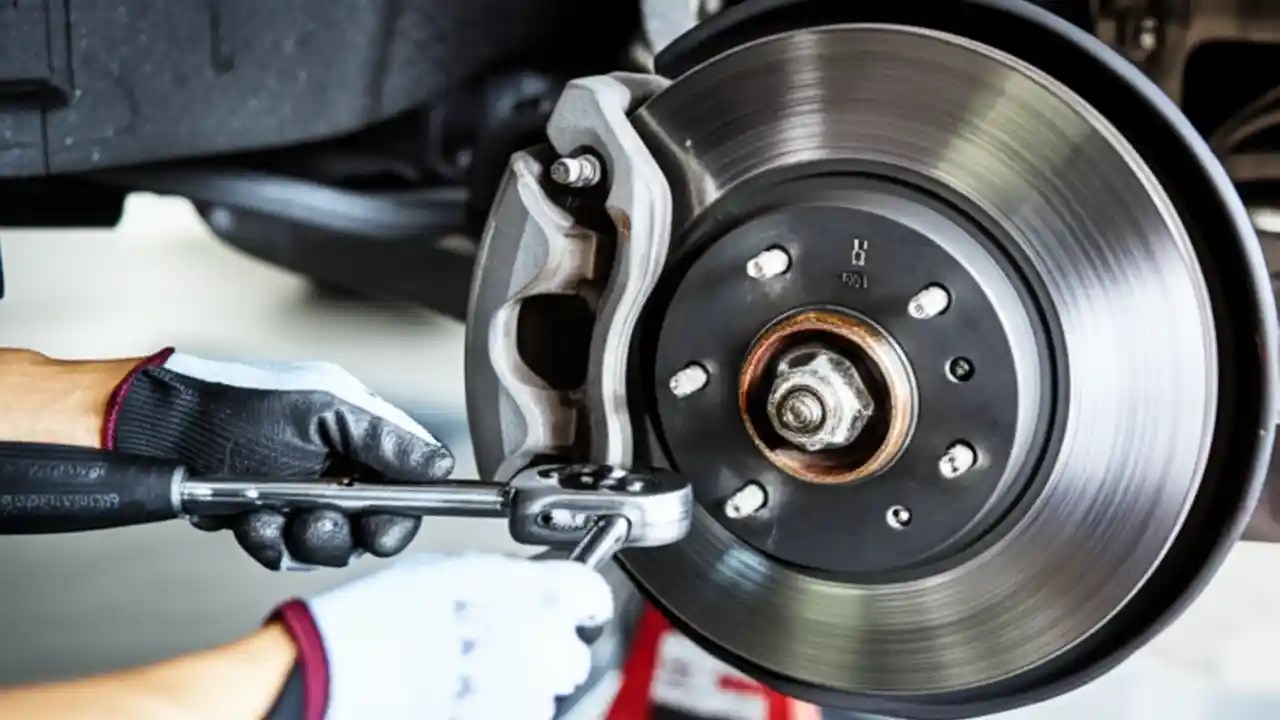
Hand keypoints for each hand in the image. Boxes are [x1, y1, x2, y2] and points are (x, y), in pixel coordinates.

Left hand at [103, 349, 453, 568]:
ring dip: (299, 537)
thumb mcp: (319, 410)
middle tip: (316, 518)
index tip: (380, 525)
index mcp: (361, 435)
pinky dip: (267, 542)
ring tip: (269, 512)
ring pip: (331, 547)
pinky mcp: (272, 523)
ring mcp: (306, 500)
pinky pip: (287, 554)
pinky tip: (249, 519)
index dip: (401, 512)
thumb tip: (438, 463)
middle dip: (342, 531)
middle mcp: (340, 469)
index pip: (410, 484)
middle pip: (373, 526)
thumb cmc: (236, 406)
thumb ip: (383, 437)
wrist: (162, 433)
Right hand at [274, 554, 613, 719]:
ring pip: (547, 695)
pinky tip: (467, 698)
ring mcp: (511, 689)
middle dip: (551, 652)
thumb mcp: (438, 572)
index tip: (581, 606)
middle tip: (513, 649)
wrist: (331, 674)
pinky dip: (502, 709)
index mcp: (513, 586)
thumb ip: (496, 578)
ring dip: (523, 688)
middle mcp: (522, 638)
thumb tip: (526, 582)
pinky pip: (523, 716)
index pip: (585, 589)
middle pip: (570, 651)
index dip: (583, 597)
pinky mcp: (496, 717)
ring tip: (475, 678)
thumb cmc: (369, 620)